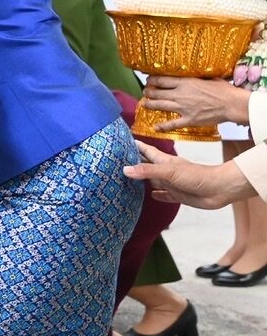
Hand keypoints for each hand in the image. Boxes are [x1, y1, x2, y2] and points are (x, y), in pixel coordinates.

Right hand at [123, 141, 257, 207]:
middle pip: (146, 165)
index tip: (120, 139)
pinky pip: (163, 195)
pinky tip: (150, 196)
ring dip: (142, 180)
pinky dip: (156, 194)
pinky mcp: (178, 195)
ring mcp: (171, 183)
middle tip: (117, 161)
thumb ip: (147, 171)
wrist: (219, 189)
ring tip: (127, 180)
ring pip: (152, 180)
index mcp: (163, 161)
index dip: (133, 144)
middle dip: (133, 163)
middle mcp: (165, 171)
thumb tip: (125, 170)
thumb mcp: (169, 172)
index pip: (145, 150)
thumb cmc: (196, 176)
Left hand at [142, 76, 249, 130]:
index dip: (152, 80)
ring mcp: (183, 108)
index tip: (148, 81)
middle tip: (145, 92)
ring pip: (160, 106)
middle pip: (157, 92)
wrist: (232, 104)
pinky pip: (172, 124)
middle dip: (148, 92)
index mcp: (185, 82)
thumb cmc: (223, 90)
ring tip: (145, 104)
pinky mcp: (189, 120)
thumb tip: (189, 72)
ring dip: (150, 105)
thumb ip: (195, 76)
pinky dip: (162, 126)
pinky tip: (155, 127)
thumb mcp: (208, 77)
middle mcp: (180, 94)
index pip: (162, 80)